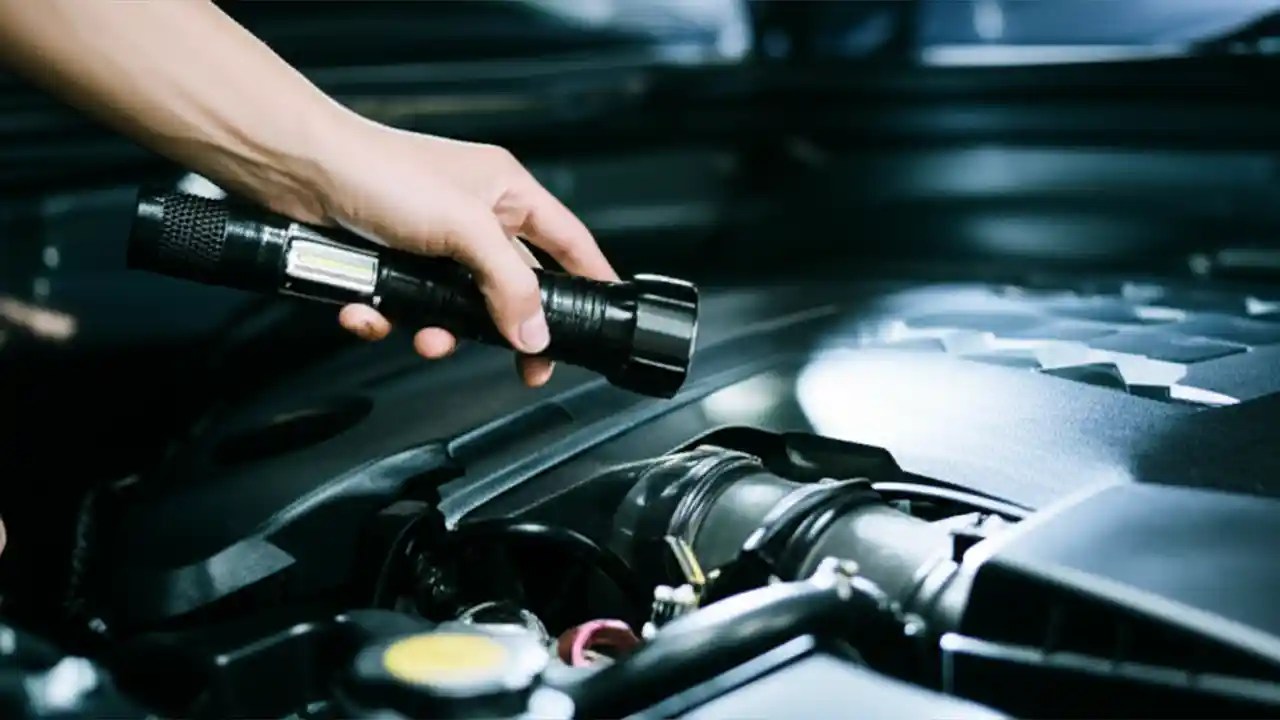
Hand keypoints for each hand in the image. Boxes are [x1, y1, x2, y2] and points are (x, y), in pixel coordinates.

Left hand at [260, 118, 618, 387]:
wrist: (298, 171)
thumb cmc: (380, 171)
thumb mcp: (464, 229)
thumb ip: (509, 283)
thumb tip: (537, 332)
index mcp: (506, 193)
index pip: (569, 241)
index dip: (591, 278)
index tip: (605, 316)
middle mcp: (474, 216)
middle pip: (513, 287)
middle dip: (507, 329)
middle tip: (525, 367)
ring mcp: (432, 241)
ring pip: (456, 306)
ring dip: (440, 330)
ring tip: (427, 337)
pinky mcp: (392, 261)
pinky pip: (406, 306)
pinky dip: (389, 317)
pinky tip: (372, 312)